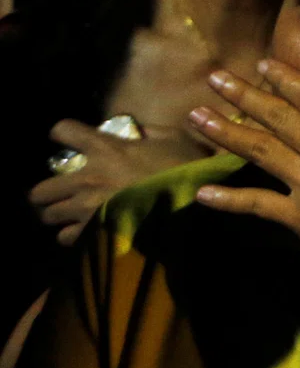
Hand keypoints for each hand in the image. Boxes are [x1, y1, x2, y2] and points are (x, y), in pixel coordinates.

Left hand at [29, 121, 207, 245]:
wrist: (192, 202)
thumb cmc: (184, 167)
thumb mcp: (173, 138)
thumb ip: (149, 131)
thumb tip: (135, 130)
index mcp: (105, 148)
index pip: (63, 131)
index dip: (62, 134)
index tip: (68, 140)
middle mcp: (87, 176)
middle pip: (40, 190)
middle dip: (48, 192)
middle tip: (63, 193)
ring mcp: (86, 207)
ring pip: (49, 216)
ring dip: (60, 215)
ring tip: (73, 216)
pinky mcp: (91, 232)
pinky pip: (65, 238)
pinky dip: (73, 235)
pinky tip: (87, 232)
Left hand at [189, 58, 299, 295]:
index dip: (286, 79)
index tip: (263, 65)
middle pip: (278, 117)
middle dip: (244, 95)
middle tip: (215, 78)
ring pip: (260, 152)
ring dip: (225, 133)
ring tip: (195, 117)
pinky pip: (257, 206)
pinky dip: (229, 200)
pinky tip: (204, 194)